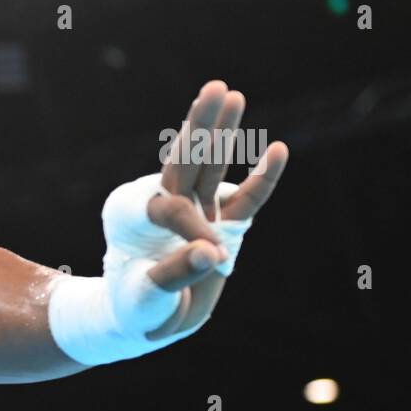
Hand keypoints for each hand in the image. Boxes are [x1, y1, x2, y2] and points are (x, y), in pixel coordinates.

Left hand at [142, 80, 287, 337]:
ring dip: (223, 134)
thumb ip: (174, 273)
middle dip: (201, 126)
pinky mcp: (219, 226)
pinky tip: (277, 149)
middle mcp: (162, 205)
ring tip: (233, 95)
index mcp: (133, 216)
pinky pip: (244, 198)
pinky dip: (262, 179)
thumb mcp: (145, 297)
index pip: (170, 207)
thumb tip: (211, 254)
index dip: (193, 229)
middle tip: (215, 87)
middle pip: (184, 161)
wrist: (145, 323)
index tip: (213, 262)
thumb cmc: (135, 310)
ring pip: (210, 168)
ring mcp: (193, 212)